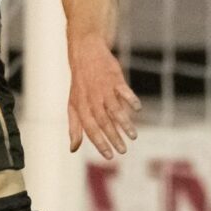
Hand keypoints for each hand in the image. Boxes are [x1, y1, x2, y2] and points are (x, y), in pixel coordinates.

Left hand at [67, 35, 140, 159]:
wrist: (85, 54)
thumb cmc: (80, 85)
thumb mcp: (73, 105)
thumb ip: (74, 127)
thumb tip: (73, 149)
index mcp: (81, 107)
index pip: (90, 129)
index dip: (99, 143)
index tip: (110, 156)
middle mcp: (92, 99)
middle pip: (103, 122)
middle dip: (113, 137)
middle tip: (123, 151)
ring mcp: (104, 88)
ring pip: (114, 109)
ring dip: (124, 123)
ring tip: (133, 136)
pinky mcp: (115, 78)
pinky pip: (123, 90)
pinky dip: (130, 99)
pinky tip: (137, 109)